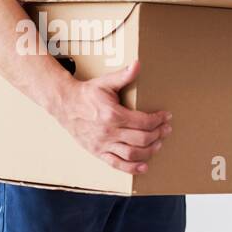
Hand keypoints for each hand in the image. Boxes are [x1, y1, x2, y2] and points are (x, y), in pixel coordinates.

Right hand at [52, 58, 171, 173]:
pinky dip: (132, 168)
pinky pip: (117, 164)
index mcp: (113, 114)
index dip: (158, 120)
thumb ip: (123, 76)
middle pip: (142, 139)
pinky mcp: (97, 152)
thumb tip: (137, 64)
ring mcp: (103, 144)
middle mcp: (109, 131)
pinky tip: (143, 166)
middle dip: (158, 134)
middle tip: (166, 130)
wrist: (65, 104)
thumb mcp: (105, 82)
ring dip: (149, 151)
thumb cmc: (86, 93)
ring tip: (158, 144)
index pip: (144, 121)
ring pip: (132, 153)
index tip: (166, 116)